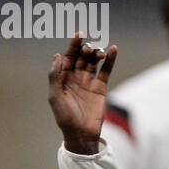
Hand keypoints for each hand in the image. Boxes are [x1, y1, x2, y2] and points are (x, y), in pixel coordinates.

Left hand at [48, 33, 117, 154]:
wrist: (81, 133)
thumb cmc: (65, 117)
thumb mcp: (55, 97)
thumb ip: (55, 77)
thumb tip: (57, 55)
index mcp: (63, 78)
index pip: (68, 57)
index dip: (73, 45)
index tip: (79, 35)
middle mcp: (76, 77)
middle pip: (81, 56)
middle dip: (85, 49)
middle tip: (88, 49)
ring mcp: (89, 81)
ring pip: (93, 61)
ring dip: (97, 53)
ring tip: (99, 53)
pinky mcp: (101, 86)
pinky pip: (106, 69)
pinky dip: (110, 59)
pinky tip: (113, 49)